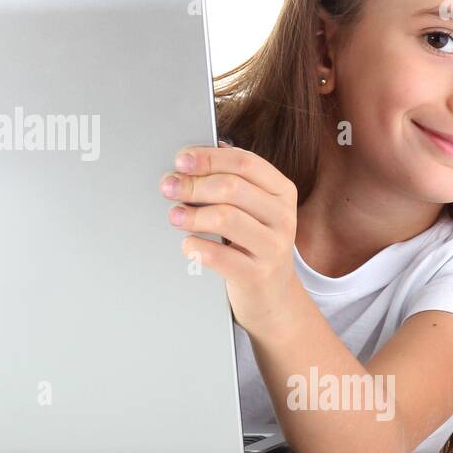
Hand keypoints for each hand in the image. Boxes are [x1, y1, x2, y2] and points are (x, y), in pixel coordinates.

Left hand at [160, 143, 300, 336]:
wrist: (271, 295)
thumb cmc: (253, 243)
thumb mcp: (252, 209)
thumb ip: (232, 181)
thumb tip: (194, 157)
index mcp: (282, 191)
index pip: (245, 162)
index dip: (208, 158)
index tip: (181, 160)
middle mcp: (284, 217)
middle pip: (232, 188)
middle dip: (193, 185)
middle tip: (169, 187)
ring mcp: (274, 248)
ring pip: (225, 218)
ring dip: (192, 214)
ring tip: (175, 215)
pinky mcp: (258, 275)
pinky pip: (219, 255)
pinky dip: (196, 246)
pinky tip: (187, 244)